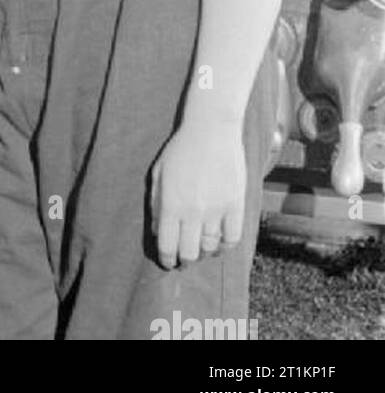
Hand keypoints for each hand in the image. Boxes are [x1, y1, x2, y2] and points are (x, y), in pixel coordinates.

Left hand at [150, 118, 245, 268]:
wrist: (212, 130)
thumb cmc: (180, 150)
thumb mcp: (158, 174)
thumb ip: (156, 204)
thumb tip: (158, 232)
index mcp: (171, 204)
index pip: (167, 245)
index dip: (166, 259)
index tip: (167, 262)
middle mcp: (193, 212)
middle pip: (189, 253)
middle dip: (184, 261)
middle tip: (183, 260)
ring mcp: (216, 210)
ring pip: (210, 249)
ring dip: (203, 253)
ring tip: (200, 249)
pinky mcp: (236, 206)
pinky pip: (232, 239)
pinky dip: (225, 247)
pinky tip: (219, 244)